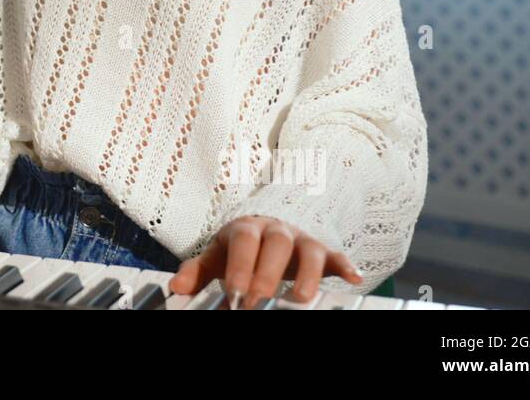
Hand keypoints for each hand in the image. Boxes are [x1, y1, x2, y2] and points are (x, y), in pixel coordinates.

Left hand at [169, 216, 361, 308]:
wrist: (264, 232)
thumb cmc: (238, 250)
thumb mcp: (216, 257)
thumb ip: (197, 272)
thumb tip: (176, 288)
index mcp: (245, 229)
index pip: (243, 242)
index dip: (241, 266)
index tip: (236, 293)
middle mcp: (275, 230)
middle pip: (275, 245)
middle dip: (268, 274)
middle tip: (261, 301)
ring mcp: (300, 239)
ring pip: (307, 251)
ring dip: (306, 275)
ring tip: (301, 299)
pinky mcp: (322, 251)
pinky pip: (335, 255)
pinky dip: (345, 265)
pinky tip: (353, 279)